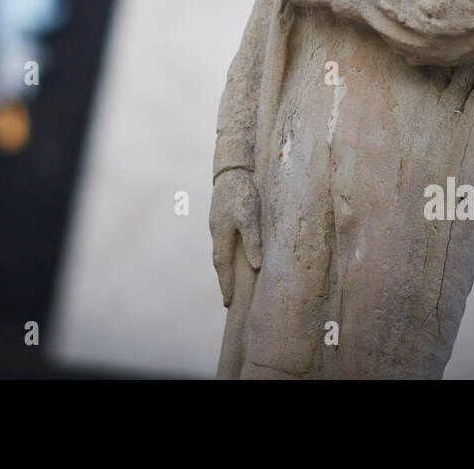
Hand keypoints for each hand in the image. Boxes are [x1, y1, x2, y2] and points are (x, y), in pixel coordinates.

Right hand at [209, 168, 262, 306]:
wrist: (231, 170)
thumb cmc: (241, 193)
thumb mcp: (250, 217)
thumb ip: (252, 241)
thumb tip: (256, 266)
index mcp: (221, 235)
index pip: (222, 266)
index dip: (226, 285)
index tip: (227, 303)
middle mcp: (216, 232)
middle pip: (219, 262)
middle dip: (224, 281)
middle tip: (228, 299)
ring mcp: (218, 224)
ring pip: (221, 251)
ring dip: (225, 268)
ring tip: (231, 282)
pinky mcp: (222, 217)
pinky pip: (224, 242)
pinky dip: (228, 254)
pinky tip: (235, 255)